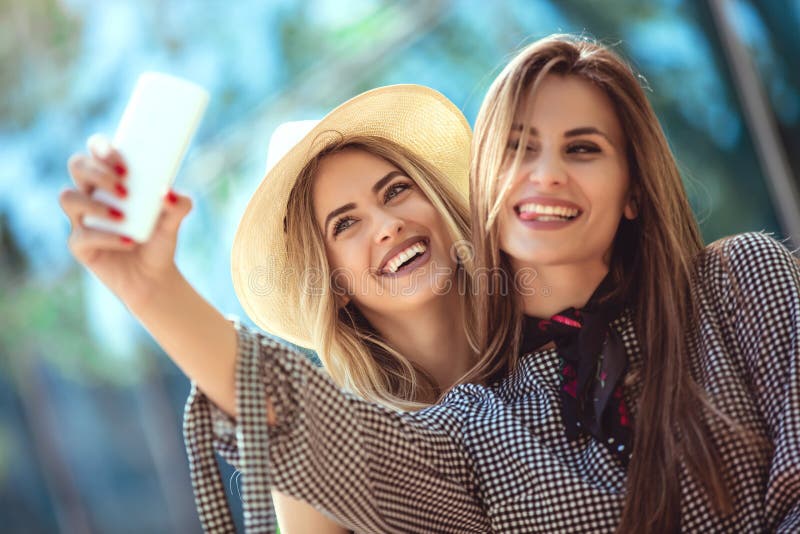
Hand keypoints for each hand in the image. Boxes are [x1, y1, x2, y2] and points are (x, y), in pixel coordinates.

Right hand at [59, 134, 192, 311]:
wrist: (153, 277)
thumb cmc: (158, 240)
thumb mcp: (175, 220)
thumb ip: (179, 204)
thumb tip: (168, 192)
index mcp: (111, 179)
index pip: (96, 150)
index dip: (104, 149)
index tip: (126, 165)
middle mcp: (91, 194)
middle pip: (77, 165)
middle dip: (98, 172)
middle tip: (125, 190)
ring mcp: (82, 219)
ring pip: (68, 197)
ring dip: (95, 204)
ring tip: (123, 217)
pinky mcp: (80, 245)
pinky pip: (82, 236)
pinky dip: (107, 237)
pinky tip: (129, 241)